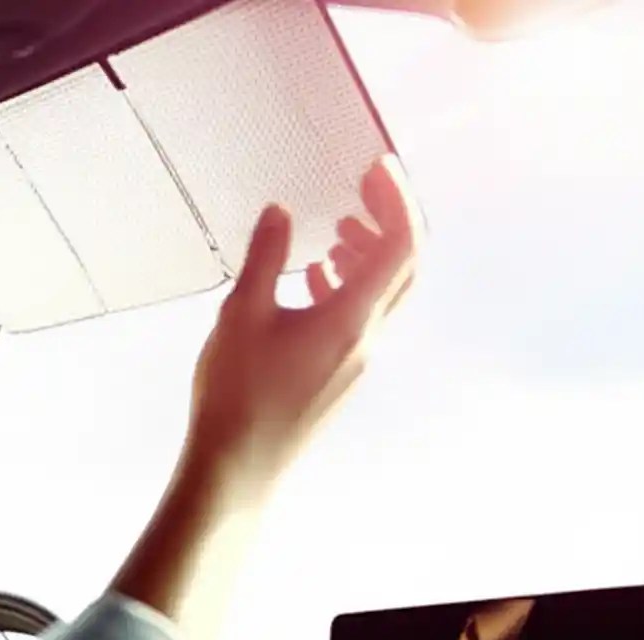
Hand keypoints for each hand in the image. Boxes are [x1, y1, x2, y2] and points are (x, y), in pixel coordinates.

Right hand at [187, 154, 419, 473]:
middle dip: (391, 221)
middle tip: (363, 189)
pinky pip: (362, 318)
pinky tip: (314, 280)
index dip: (398, 200)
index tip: (377, 168)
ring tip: (337, 229)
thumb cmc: (237, 395)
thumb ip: (266, 258)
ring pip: (385, 295)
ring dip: (370, 254)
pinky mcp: (340, 376)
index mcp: (351, 319)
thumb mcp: (242, 314)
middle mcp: (368, 339)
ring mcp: (357, 361)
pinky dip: (349, 286)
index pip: (401, 245)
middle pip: (405, 268)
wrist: (239, 467)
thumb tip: (282, 212)